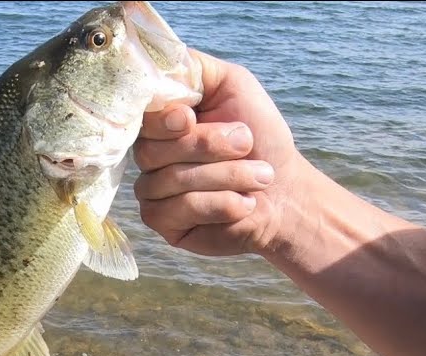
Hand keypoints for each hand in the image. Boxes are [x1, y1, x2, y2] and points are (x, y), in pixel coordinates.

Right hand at [133, 50, 299, 256]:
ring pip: (171, 181)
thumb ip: (194, 69)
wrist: (286, 191)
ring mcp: (152, 191)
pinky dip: (222, 204)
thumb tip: (156, 62)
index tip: (191, 119)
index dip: (164, 121)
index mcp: (161, 122)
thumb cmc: (262, 138)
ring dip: (228, 176)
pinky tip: (244, 204)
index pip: (140, 119)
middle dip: (210, 147)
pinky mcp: (163, 224)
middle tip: (247, 145)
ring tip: (260, 177)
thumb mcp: (234, 85)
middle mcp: (150, 154)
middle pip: (152, 151)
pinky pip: (180, 210)